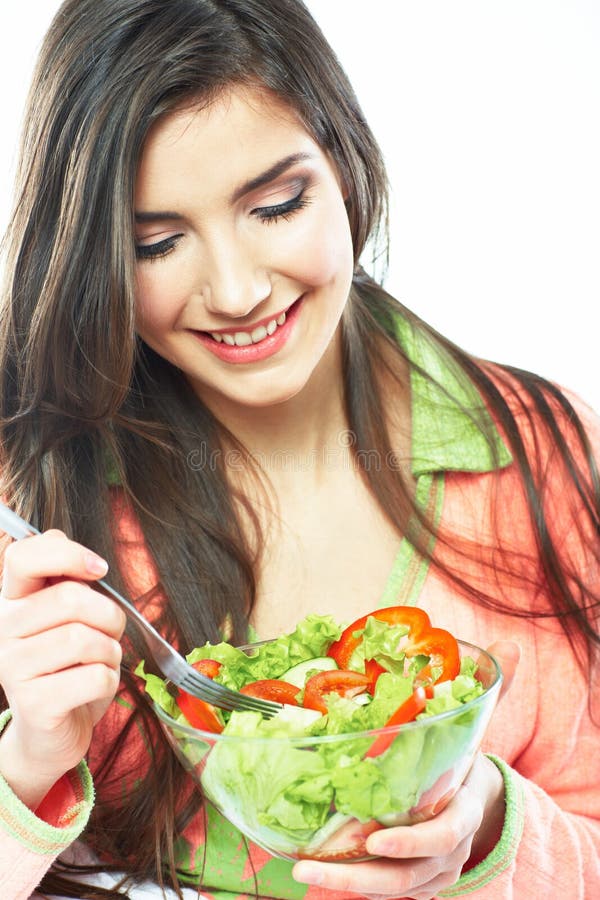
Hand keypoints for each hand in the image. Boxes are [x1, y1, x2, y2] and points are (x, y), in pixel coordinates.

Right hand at [0, 530, 126, 807]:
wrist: (50, 732)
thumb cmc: (66, 665)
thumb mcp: (67, 617)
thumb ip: (70, 582)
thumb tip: (88, 561)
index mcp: (11, 600)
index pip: (23, 556)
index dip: (68, 554)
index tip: (99, 570)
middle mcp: (3, 630)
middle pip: (70, 598)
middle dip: (108, 614)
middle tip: (110, 631)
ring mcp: (13, 668)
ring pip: (86, 638)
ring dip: (111, 650)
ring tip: (103, 660)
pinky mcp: (35, 703)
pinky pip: (96, 676)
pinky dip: (110, 679)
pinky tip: (95, 686)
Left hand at [292, 640, 519, 899]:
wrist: (477, 803)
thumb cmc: (464, 761)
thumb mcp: (477, 729)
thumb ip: (489, 692)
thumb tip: (509, 645)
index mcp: (462, 809)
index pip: (445, 832)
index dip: (414, 840)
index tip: (376, 838)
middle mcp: (447, 850)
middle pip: (408, 875)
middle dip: (362, 877)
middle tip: (312, 867)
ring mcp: (430, 872)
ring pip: (389, 888)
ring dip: (344, 884)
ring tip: (303, 870)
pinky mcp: (410, 881)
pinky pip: (381, 890)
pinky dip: (349, 884)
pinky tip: (313, 869)